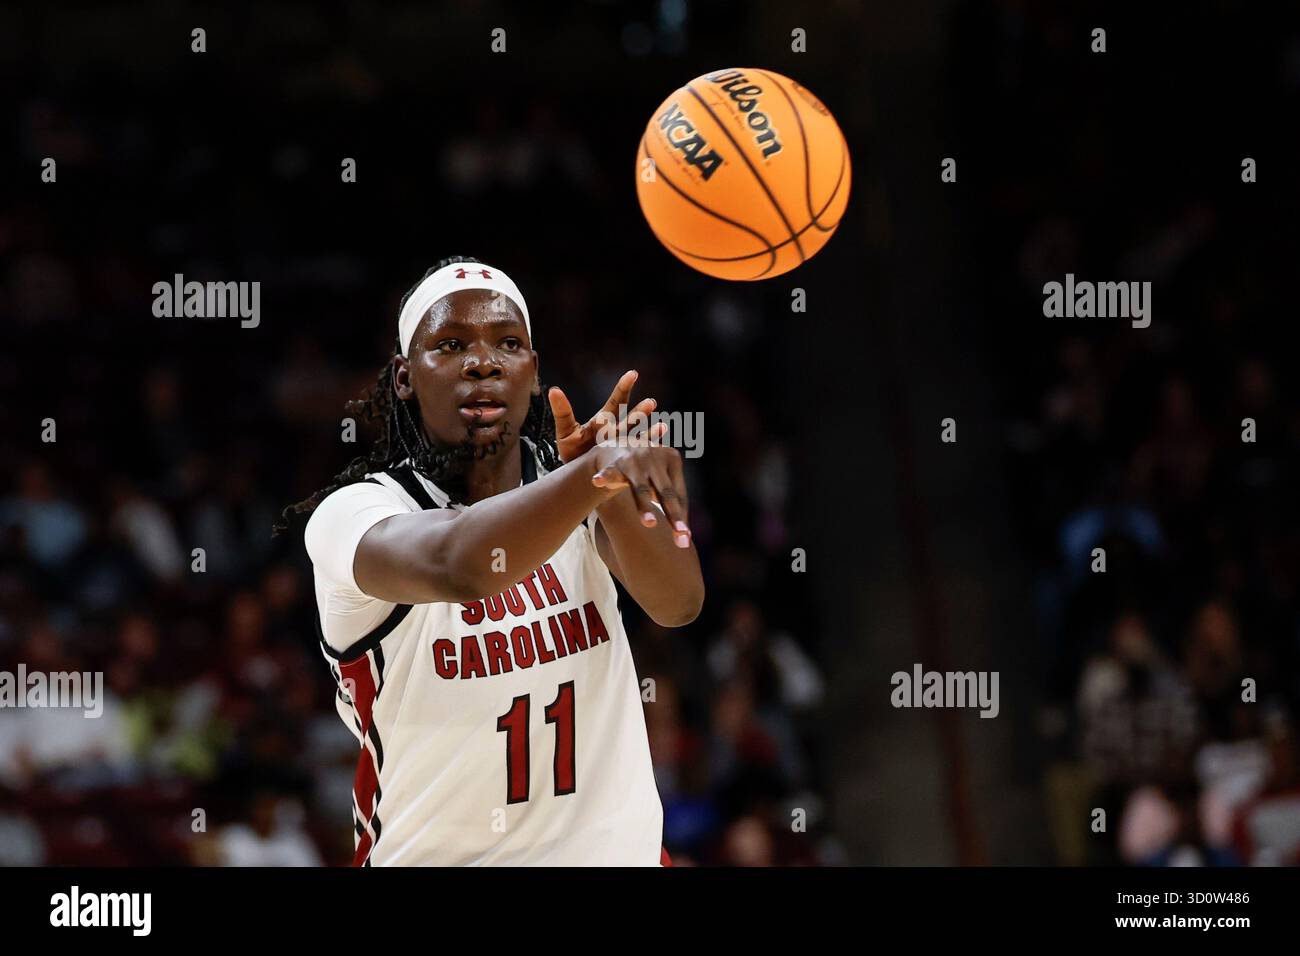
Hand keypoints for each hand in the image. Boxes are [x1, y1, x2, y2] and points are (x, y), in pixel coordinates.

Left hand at [548, 370, 662, 463]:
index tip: (633, 374)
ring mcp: (622, 447)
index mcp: (603, 421)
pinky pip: (639, 456)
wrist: (577, 476)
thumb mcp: (565, 432)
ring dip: (648, 432)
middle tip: (651, 403)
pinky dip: (650, 450)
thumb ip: (562, 412)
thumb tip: (553, 389)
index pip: (615, 402)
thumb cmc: (572, 453)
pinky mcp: (625, 463)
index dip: (623, 387)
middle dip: (640, 412)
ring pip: (637, 437)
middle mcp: (616, 432)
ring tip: (661, 426)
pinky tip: (660, 447)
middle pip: (630, 419)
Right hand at [590, 443, 691, 547]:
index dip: (681, 517)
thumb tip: (686, 539)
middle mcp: (655, 459)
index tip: (685, 539)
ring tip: (650, 524)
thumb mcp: (663, 481)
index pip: (679, 494)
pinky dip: (604, 477)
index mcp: (673, 460)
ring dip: (644, 507)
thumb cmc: (648, 471)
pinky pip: (610, 474)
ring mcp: (634, 461)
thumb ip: (674, 506)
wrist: (618, 445)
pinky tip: (597, 481)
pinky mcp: (614, 464)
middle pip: (666, 492)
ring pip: (641, 489)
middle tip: (681, 534)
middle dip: (673, 514)